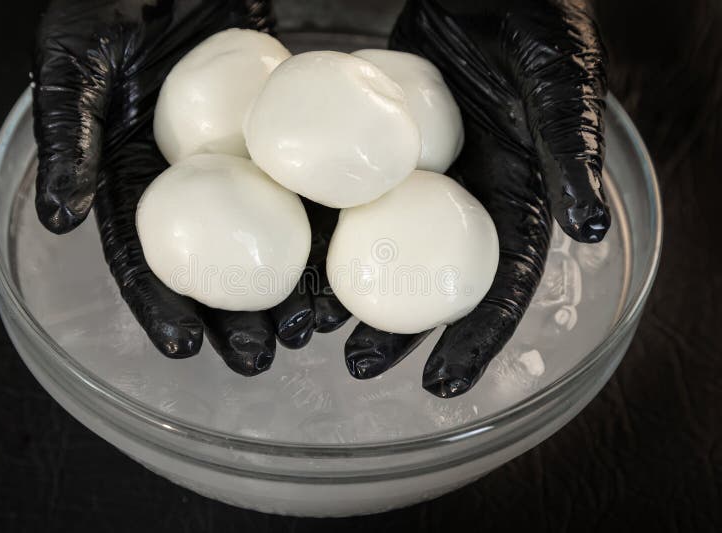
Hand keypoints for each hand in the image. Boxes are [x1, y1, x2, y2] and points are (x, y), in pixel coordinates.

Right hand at [32, 0, 349, 373]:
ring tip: (315, 328)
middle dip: (235, 316)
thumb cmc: (109, 2)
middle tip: (266, 357)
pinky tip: (345, 260)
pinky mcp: (280, 139)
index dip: (159, 305)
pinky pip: (305, 186)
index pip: (140, 255)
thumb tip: (60, 219)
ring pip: (264, 237)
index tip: (186, 347)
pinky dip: (323, 226)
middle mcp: (187, 183)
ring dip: (288, 287)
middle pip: (210, 263)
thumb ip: (66, 136)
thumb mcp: (74, 64)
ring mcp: (237, 164)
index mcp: (128, 177)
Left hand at [344, 0, 609, 396]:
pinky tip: (289, 254)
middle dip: (397, 328)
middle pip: (430, 277)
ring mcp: (415, 174)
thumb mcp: (558, 80)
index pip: (501, 281)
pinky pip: (344, 192)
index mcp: (516, 195)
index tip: (442, 385)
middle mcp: (463, 195)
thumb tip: (589, 230)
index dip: (476, 337)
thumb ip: (569, 148)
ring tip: (307, 327)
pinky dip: (319, 225)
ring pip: (379, 243)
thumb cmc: (534, 18)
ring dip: (346, 287)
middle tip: (355, 366)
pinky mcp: (375, 147)